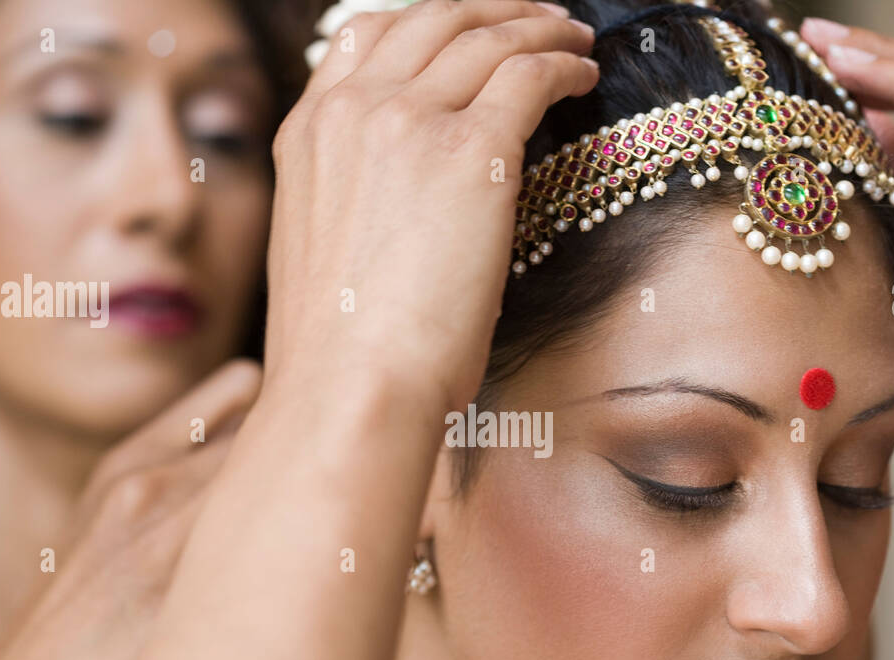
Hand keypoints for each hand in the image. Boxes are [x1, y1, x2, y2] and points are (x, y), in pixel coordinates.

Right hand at [263, 0, 598, 413]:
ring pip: (488, 37)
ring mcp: (410, 122)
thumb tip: (407, 203)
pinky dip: (563, 65)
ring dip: (538, 27)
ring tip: (573, 38)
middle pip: (432, 19)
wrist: (351, 388)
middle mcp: (352, 110)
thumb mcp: (323, 252)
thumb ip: (355, 200)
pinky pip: (531, 75)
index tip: (464, 29)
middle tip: (535, 15)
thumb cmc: (342, 353)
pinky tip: (585, 76)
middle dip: (491, 8)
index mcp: (308, 135)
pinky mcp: (473, 152)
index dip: (426, 22)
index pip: (364, 38)